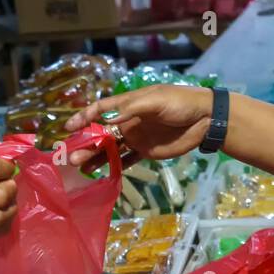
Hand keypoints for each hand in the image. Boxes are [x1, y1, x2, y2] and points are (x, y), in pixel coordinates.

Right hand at [63, 86, 212, 165]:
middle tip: (70, 156)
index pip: (100, 110)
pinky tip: (99, 173)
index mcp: (128, 104)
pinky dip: (113, 166)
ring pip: (110, 148)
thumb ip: (131, 110)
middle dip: (85, 143)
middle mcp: (128, 121)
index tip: (70, 128)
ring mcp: (136, 137)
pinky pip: (125, 159)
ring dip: (95, 157)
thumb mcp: (155, 101)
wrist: (204, 119)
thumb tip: (107, 122)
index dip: (84, 118)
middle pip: (101, 133)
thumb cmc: (179, 103)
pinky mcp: (145, 151)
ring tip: (80, 167)